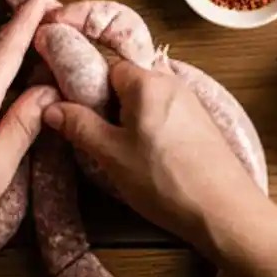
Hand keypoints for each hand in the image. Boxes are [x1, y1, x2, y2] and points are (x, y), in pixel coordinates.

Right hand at [41, 59, 264, 244]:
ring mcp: (191, 105)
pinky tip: (148, 161)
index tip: (74, 105)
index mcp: (147, 83)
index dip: (87, 84)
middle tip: (96, 136)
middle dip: (109, 106)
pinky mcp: (202, 126)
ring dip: (129, 122)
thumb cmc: (167, 181)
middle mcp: (173, 84)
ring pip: (147, 103)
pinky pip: (166, 117)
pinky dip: (150, 132)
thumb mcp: (111, 155)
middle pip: (129, 83)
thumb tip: (52, 108)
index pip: (108, 65)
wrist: (223, 210)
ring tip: (121, 154)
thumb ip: (80, 126)